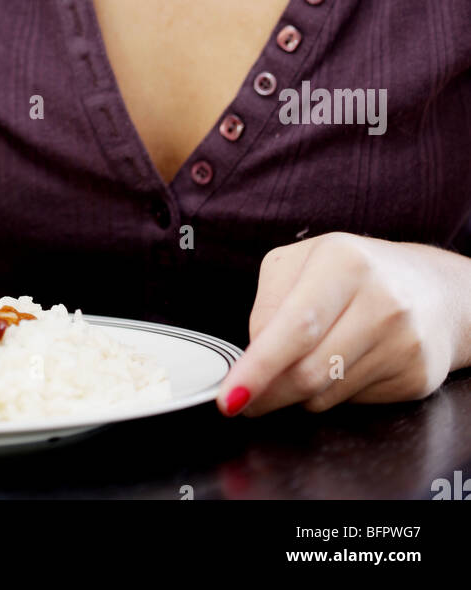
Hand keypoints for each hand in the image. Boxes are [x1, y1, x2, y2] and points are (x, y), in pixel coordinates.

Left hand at [216, 231, 468, 417]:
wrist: (431, 289)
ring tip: (305, 362)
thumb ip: (270, 302)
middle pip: (309, 370)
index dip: (259, 367)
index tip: (231, 395)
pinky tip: (345, 364)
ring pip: (326, 394)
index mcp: (343, 261)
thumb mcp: (302, 263)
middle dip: (268, 392)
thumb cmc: (352, 274)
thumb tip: (253, 356)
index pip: (295, 327)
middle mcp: (380, 299)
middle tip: (244, 399)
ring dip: (299, 391)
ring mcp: (403, 340)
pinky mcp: (416, 374)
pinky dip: (333, 393)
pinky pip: (353, 402)